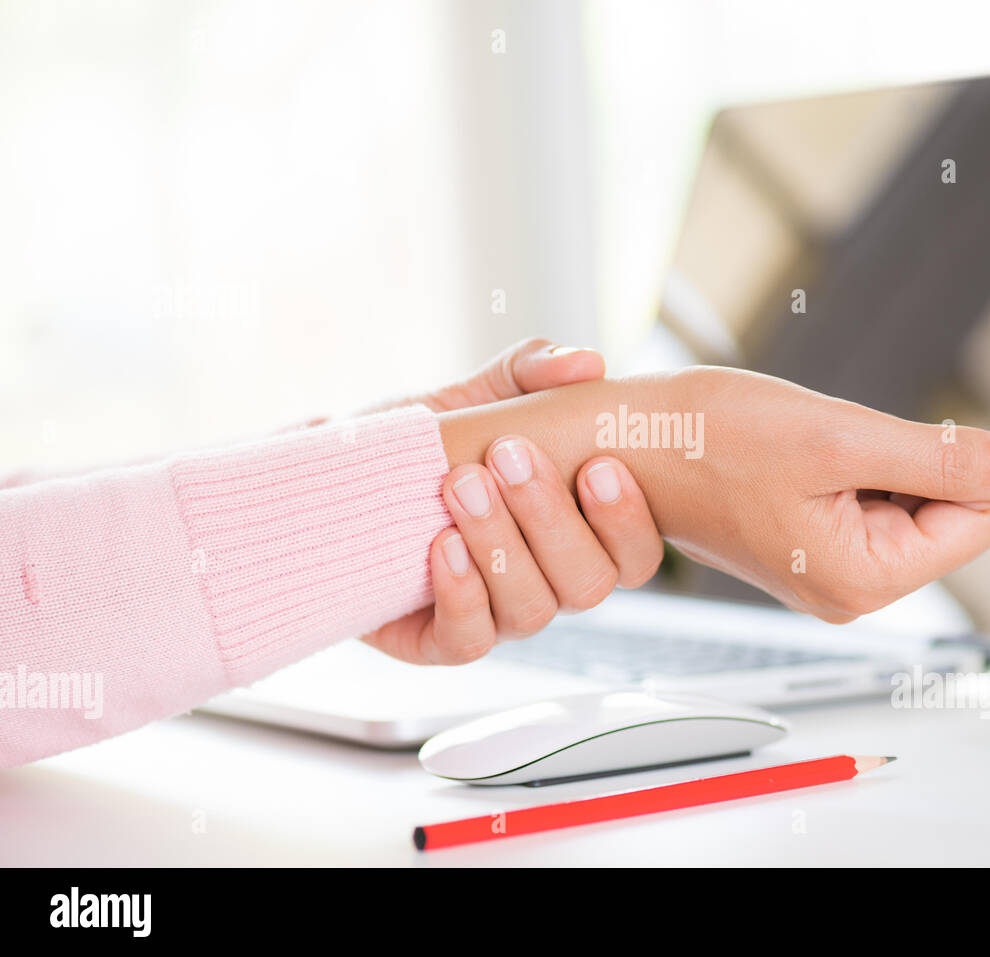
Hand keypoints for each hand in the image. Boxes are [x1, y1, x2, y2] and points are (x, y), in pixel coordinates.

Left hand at [360, 340, 662, 664]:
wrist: (339, 477)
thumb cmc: (428, 442)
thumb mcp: (482, 394)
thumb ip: (533, 371)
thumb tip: (586, 362)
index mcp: (577, 533)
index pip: (634, 554)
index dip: (627, 521)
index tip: (598, 465)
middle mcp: (549, 581)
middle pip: (589, 583)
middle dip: (551, 518)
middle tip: (508, 456)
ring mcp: (499, 615)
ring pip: (532, 610)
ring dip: (501, 545)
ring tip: (460, 485)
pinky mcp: (442, 639)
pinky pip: (471, 639)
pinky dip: (462, 593)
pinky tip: (442, 545)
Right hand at [438, 366, 989, 623]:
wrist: (624, 442)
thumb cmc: (705, 440)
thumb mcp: (838, 436)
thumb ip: (943, 458)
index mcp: (861, 578)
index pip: (981, 516)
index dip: (946, 461)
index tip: (875, 441)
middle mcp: (848, 587)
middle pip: (947, 508)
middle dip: (902, 459)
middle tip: (827, 445)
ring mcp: (827, 568)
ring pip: (908, 495)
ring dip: (868, 456)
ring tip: (801, 451)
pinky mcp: (809, 542)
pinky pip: (868, 493)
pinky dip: (845, 461)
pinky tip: (794, 455)